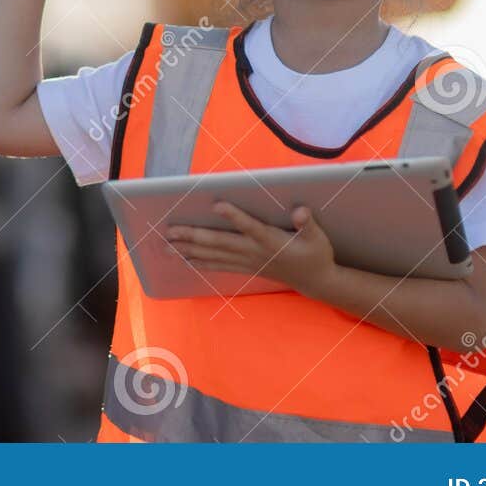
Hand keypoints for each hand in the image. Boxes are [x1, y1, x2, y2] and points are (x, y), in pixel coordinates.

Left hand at [164, 202, 337, 296]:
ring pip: (214, 255)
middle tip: (170, 231)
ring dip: (190, 250)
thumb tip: (301, 211)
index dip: (234, 215)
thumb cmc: (317, 254)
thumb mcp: (318, 238)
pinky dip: (201, 261)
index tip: (216, 204)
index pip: (249, 226)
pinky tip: (186, 259)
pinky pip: (219, 265)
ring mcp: (248, 261)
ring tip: (168, 247)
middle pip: (220, 243)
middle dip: (194, 236)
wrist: (316, 281)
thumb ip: (308, 224)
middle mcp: (254, 251)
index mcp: (270, 240)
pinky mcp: (246, 267)